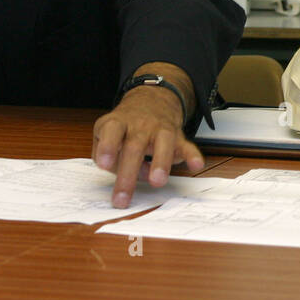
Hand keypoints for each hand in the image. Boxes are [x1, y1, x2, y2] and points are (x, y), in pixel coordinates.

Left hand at [92, 85, 203, 206]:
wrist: (151, 102)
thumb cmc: (124, 128)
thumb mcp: (106, 136)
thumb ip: (112, 159)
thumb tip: (132, 177)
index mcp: (118, 123)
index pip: (111, 131)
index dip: (107, 147)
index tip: (104, 164)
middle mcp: (140, 125)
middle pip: (134, 147)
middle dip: (128, 173)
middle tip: (123, 197)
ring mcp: (160, 130)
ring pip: (163, 143)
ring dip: (161, 163)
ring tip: (157, 181)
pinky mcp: (178, 137)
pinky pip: (187, 146)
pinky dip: (192, 155)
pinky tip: (195, 165)